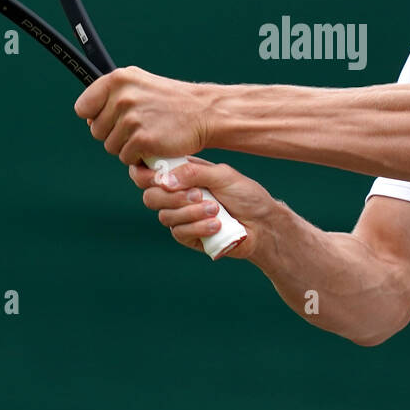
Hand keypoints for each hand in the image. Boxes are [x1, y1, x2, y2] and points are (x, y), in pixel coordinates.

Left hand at [75, 66, 214, 164]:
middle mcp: (123, 97)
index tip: (109, 119)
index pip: (83, 107)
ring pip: (110, 146)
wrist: (204, 113)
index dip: (94, 117)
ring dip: (127, 146)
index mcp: (118, 79)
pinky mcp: (142, 140)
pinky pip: (126, 158)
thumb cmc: (171, 102)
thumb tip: (87, 116)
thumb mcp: (140, 84)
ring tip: (148, 133)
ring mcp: (132, 119)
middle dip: (114, 134)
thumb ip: (112, 94)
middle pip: (96, 131)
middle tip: (138, 126)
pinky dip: (139, 156)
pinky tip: (154, 144)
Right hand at [129, 156, 277, 258]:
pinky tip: (217, 225)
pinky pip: (179, 233)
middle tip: (199, 195)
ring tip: (216, 210)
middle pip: (151, 197)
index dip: (147, 176)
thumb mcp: (223, 175)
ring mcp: (182, 216)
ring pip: (165, 217)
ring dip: (191, 213)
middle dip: (173, 197)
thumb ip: (193, 173)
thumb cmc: (245, 195)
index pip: (151, 173)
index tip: (161, 178)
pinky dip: (198, 227)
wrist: (263, 224)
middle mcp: (178, 195)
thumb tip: (164, 180)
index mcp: (183, 174)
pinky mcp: (189, 236)